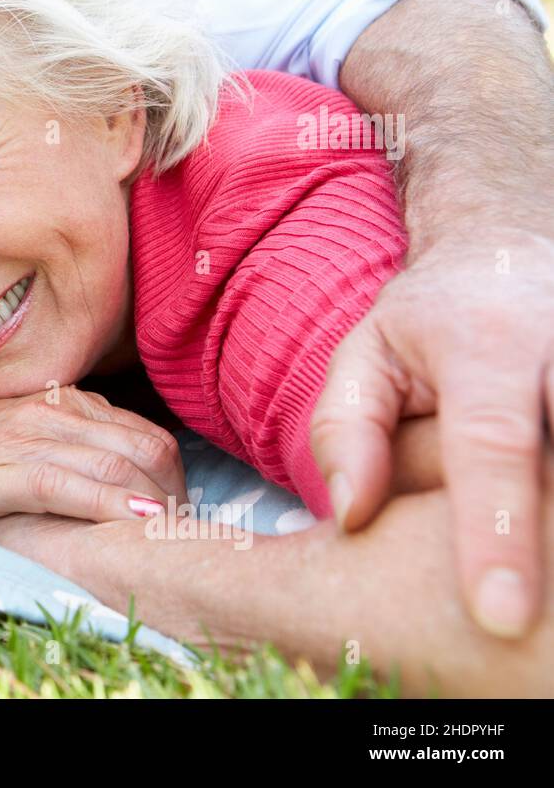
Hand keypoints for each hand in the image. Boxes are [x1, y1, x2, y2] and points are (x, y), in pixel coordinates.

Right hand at [0, 386, 185, 524]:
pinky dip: (109, 503)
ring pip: (114, 462)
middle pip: (143, 446)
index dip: (171, 473)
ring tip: (173, 534)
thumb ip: (59, 442)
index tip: (178, 510)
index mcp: (59, 403)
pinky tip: (135, 521)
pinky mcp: (0, 469)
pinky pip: (67, 484)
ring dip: (152, 501)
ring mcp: (26, 438)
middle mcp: (51, 413)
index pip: (142, 432)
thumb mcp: (14, 434)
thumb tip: (104, 468)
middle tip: (183, 530)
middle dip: (174, 491)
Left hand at [311, 230, 553, 637]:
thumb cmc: (426, 325)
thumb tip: (350, 516)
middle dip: (548, 540)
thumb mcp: (364, 357)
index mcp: (487, 348)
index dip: (498, 533)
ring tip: (536, 592)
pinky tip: (545, 547)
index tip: (499, 615)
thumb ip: (345, 429)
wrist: (509, 254)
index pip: (493, 447)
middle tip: (520, 624)